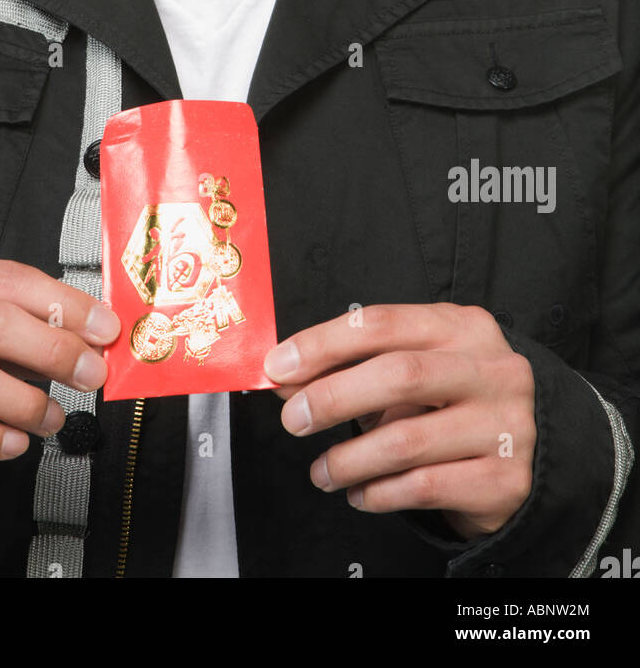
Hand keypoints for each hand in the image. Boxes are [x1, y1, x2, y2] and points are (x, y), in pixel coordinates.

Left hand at [262, 302, 534, 538]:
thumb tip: (285, 378)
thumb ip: (352, 368)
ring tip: (322, 471)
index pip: (384, 323)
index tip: (278, 365)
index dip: (324, 343)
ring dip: (349, 458)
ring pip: (408, 440)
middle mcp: (492, 368)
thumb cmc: (456, 402)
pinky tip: (360, 494)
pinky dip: (380, 493)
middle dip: (332, 397)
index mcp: (463, 327)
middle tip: (291, 420)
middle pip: (398, 374)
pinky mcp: (506, 479)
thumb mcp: (412, 370)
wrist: (538, 452)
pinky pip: (425, 487)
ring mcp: (506, 424)